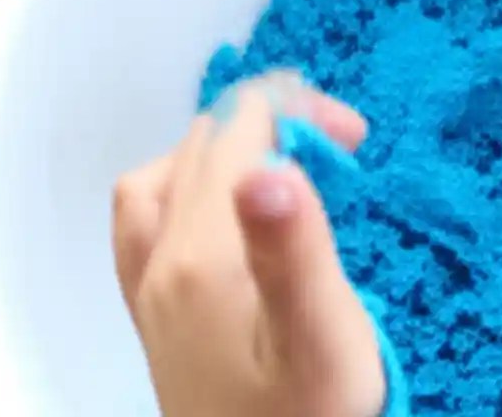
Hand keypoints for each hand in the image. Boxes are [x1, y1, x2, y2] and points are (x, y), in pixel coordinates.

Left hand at [112, 72, 386, 416]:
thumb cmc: (308, 415)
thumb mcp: (319, 340)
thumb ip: (294, 250)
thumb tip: (269, 163)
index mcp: (199, 253)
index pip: (234, 133)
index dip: (295, 114)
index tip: (355, 137)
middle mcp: (157, 259)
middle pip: (200, 146)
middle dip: (271, 123)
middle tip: (343, 145)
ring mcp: (146, 288)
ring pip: (164, 176)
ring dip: (224, 148)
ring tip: (285, 163)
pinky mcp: (152, 315)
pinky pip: (146, 218)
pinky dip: (185, 186)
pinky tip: (222, 213)